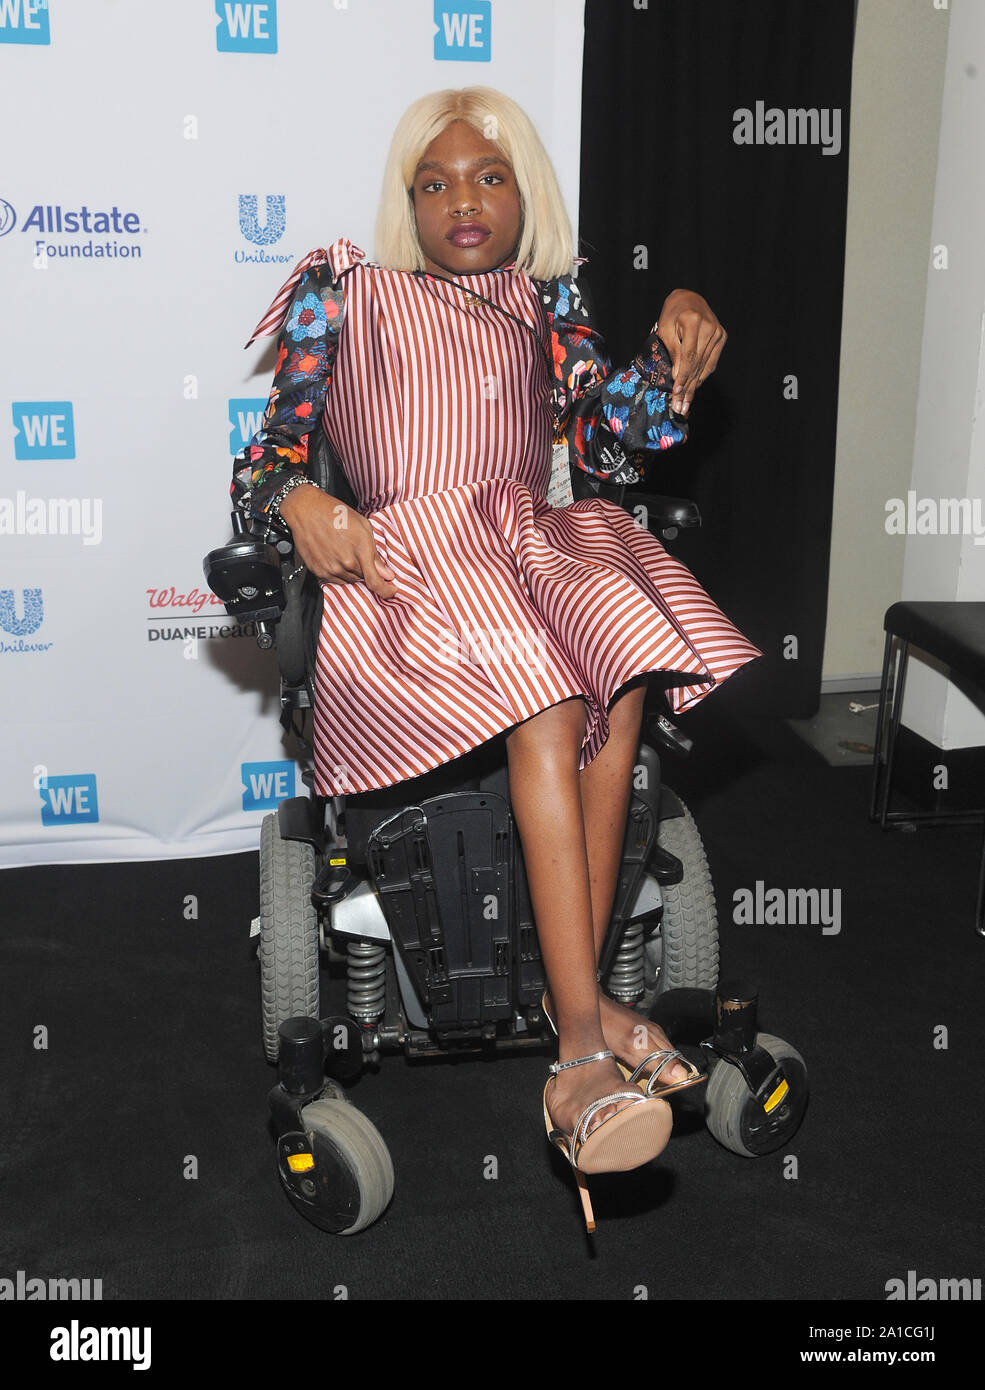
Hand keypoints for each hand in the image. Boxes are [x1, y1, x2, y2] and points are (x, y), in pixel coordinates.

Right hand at [278, 485, 396, 598]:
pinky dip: (339, 572)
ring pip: (349, 580)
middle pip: (363, 579)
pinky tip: (335, 556)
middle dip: (366, 570)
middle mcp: (346, 562)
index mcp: (361, 549)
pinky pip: (335, 580)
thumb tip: (386, 573)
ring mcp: (331, 568)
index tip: (391, 590)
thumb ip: (375, 554)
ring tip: (344, 551)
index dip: (385, 590)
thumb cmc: (335, 513)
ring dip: (352, 571)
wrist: (306, 510)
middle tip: (358, 554)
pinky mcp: (319, 571)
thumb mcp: (363, 526)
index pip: (375, 581)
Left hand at [654, 289, 726, 416]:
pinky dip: (702, 377)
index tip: (676, 393)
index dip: (683, 376)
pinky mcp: (722, 337)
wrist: (689, 299)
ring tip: (685, 404)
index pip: (688, 355)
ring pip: (705, 366)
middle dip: (688, 388)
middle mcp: (709, 326)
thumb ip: (673, 353)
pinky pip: (712, 362)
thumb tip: (679, 377)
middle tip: (680, 407)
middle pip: (698, 364)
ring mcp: (718, 332)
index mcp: (693, 321)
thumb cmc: (672, 314)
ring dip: (694, 387)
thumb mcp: (665, 330)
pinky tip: (694, 389)